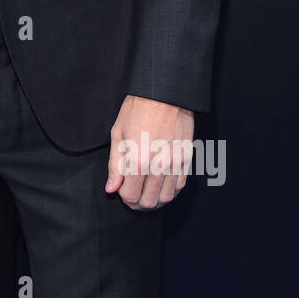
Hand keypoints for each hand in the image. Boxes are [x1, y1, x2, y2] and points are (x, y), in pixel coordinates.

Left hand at [106, 94, 193, 210]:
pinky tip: (160, 187)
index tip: (121, 190)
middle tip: (132, 197)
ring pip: (166, 198)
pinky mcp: (187, 159)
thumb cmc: (137, 110)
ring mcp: (176, 163)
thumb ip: (115, 165)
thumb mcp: (118, 135)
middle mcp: (159, 165)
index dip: (123, 197)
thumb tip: (111, 189)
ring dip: (154, 201)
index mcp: (139, 160)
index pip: (130, 195)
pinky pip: (179, 186)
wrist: (164, 93)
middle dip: (138, 203)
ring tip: (146, 194)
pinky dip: (169, 192)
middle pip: (149, 201)